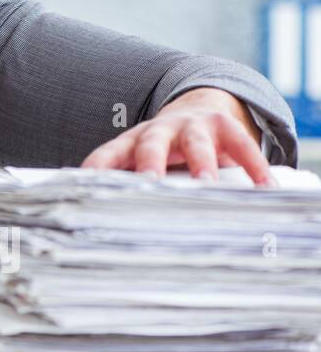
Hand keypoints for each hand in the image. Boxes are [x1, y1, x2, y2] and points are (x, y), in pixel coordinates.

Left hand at [80, 87, 272, 185]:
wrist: (196, 112)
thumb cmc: (164, 153)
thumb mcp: (143, 164)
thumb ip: (132, 189)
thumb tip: (116, 239)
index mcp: (130, 144)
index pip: (108, 155)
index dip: (98, 168)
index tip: (88, 186)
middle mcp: (158, 131)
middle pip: (149, 145)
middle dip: (148, 163)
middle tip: (149, 183)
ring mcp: (192, 126)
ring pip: (195, 144)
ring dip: (201, 163)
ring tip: (207, 184)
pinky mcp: (225, 127)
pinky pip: (242, 146)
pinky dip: (254, 167)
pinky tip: (264, 188)